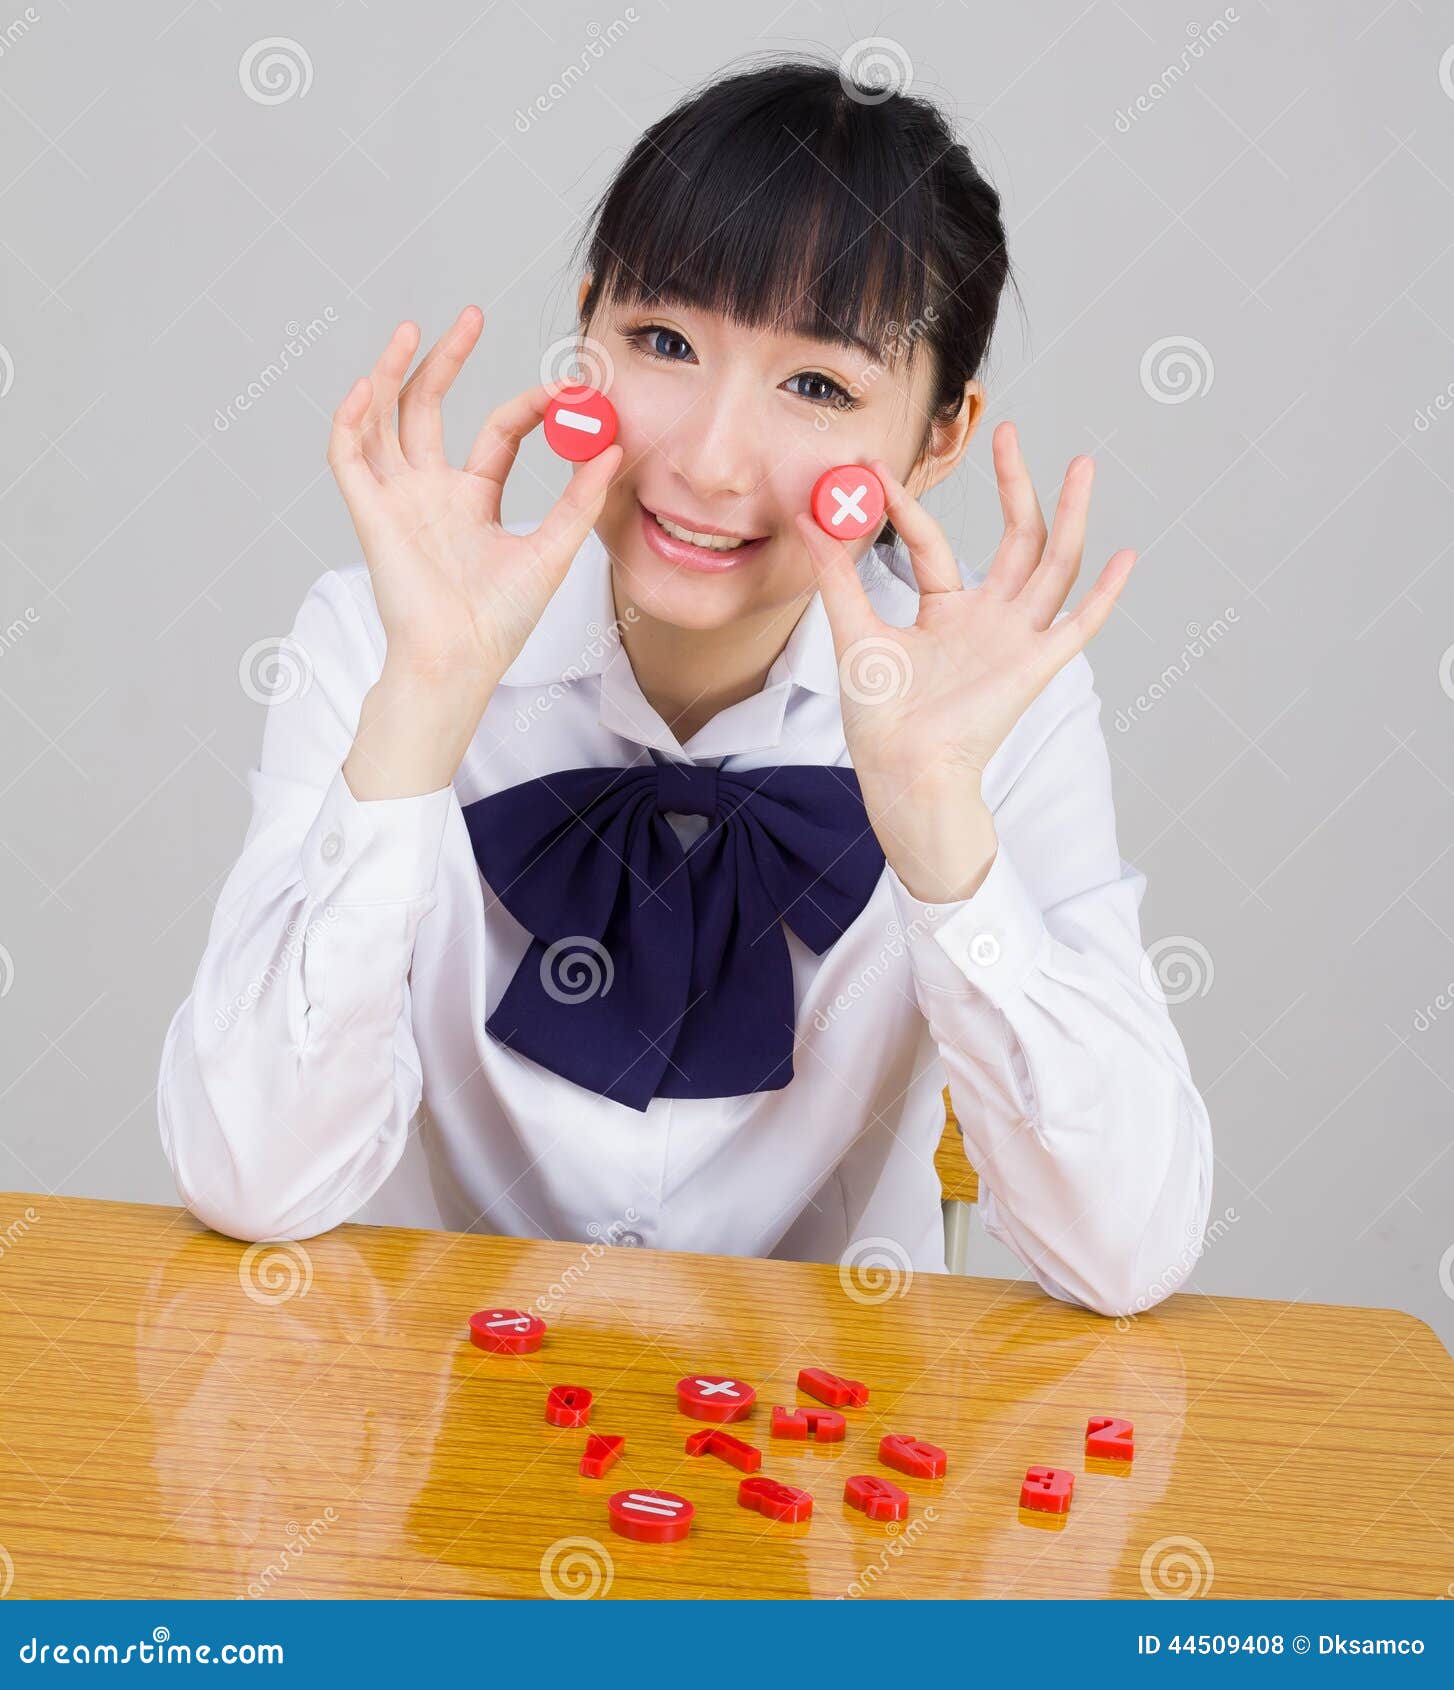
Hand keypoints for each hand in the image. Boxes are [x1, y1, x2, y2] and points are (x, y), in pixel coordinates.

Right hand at [328, 307, 622, 704]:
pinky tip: (368, 387)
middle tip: (472, 314)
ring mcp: (398, 500)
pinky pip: (348, 457)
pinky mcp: (370, 515)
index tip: (564, 385)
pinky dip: (351, 420)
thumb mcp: (552, 549)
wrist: (461, 660)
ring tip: (410, 328)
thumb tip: (615, 446)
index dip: (529, 404)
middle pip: (429, 408)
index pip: (497, 432)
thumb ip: (580, 499)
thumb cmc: (501, 621)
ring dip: (391, 373)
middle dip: (446, 359)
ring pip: (384, 420)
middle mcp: (431, 493)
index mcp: (473, 500)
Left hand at [793, 421, 1135, 899]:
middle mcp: (989, 620)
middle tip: (1009, 431)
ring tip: (1082, 464)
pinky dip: (1105, 593)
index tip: (878, 471)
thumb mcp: (854, 632)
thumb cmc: (880, 717)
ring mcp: (1017, 639)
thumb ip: (838, 576)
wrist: (901, 768)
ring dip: (1071, 515)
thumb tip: (810, 518)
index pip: (935, 545)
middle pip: (1015, 538)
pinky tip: (1126, 556)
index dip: (907, 509)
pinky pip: (1079, 625)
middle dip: (1015, 485)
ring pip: (1054, 564)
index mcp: (947, 613)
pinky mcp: (1035, 665)